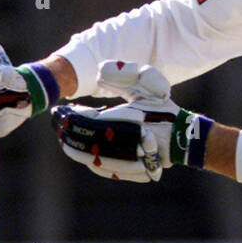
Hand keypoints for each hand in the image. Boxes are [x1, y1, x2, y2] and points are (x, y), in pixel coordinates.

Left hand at [51, 60, 212, 181]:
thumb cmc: (162, 109)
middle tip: (59, 126)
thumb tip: (98, 71)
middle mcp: (130, 141)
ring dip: (76, 150)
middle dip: (70, 133)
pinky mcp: (134, 171)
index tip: (62, 112)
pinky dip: (90, 162)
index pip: (92, 120)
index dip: (74, 117)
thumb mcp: (147, 84)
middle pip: (89, 141)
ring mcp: (132, 159)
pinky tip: (81, 155)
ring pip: (95, 158)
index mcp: (130, 118)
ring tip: (65, 141)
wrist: (182, 137)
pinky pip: (106, 169)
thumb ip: (123, 75)